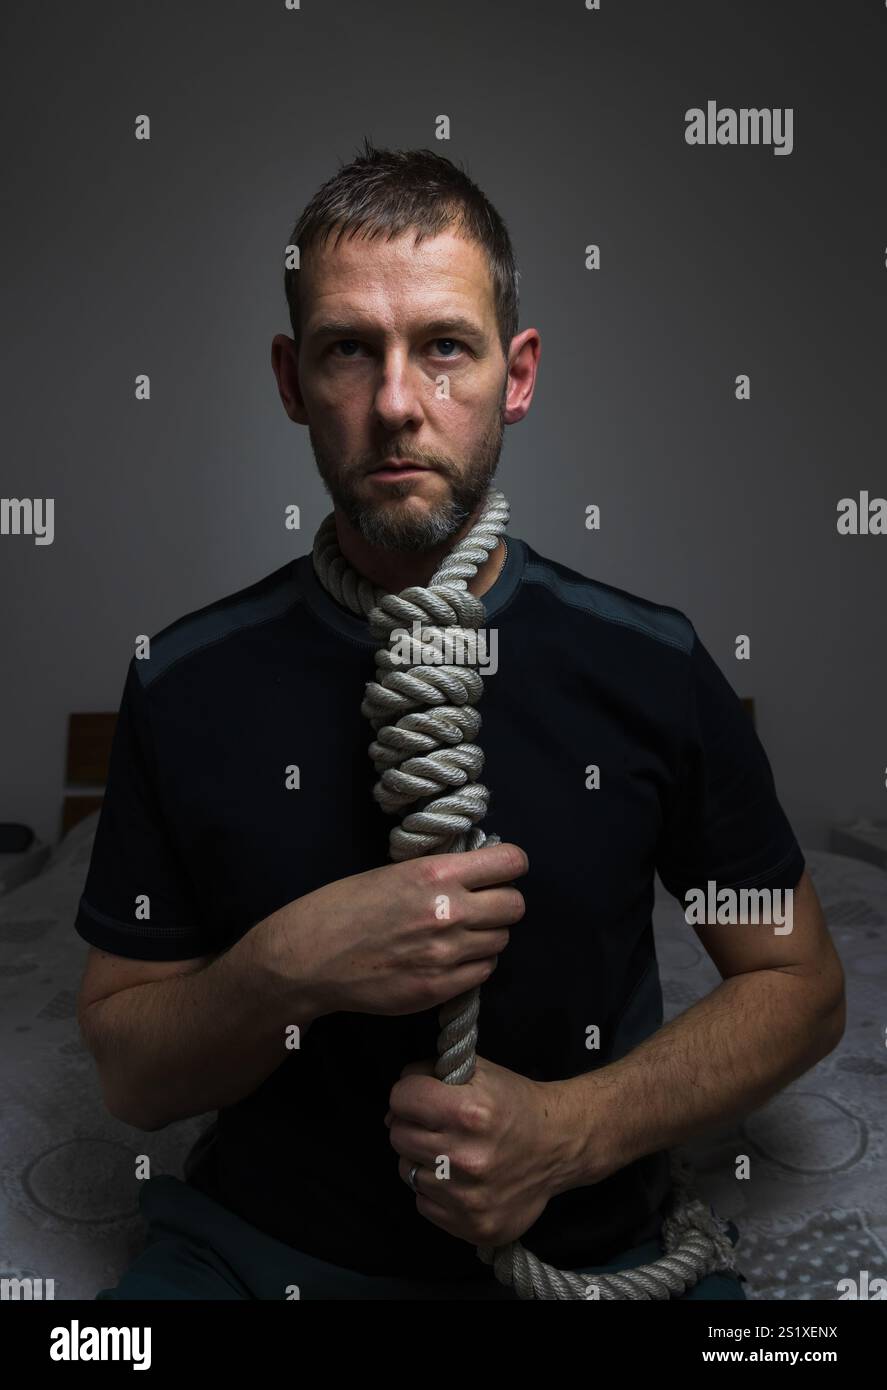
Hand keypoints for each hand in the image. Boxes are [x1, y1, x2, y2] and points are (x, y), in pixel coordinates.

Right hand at [263, 842, 527, 1018]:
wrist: (309, 957)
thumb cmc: (343, 907)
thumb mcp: (394, 872)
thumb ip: (440, 873)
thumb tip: (476, 871)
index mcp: (436, 874)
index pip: (511, 862)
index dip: (509, 865)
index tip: (500, 870)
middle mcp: (450, 912)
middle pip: (515, 905)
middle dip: (502, 902)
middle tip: (480, 905)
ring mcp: (447, 954)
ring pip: (501, 941)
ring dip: (487, 935)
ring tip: (458, 933)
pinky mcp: (439, 988)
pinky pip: (483, 972)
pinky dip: (473, 964)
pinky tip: (448, 957)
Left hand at [385, 1054, 565, 1248]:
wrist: (559, 1146)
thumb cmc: (516, 1105)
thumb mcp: (480, 1072)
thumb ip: (432, 1073)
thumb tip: (397, 1098)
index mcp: (469, 1113)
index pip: (401, 1098)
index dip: (408, 1093)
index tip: (420, 1097)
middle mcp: (467, 1158)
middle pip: (398, 1136)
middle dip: (413, 1125)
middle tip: (438, 1125)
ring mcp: (469, 1198)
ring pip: (408, 1172)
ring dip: (424, 1160)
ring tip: (452, 1152)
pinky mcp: (473, 1226)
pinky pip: (424, 1203)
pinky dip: (435, 1191)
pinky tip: (460, 1178)